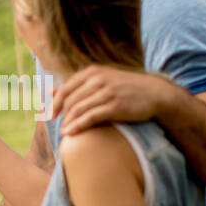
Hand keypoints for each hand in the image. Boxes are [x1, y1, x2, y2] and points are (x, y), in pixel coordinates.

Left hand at [50, 66, 173, 134]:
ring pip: (78, 109)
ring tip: (64, 133)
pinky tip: (71, 133)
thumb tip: (51, 91)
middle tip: (60, 126)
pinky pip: (90, 117)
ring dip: (68, 123)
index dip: (54, 103)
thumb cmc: (126, 88)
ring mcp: (107, 93)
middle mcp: (98, 80)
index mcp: (93, 72)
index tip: (51, 115)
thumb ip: (76, 85)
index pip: (65, 89)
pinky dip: (77, 126)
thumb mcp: (101, 80)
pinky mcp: (115, 106)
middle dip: (61, 115)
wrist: (155, 93)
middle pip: (70, 100)